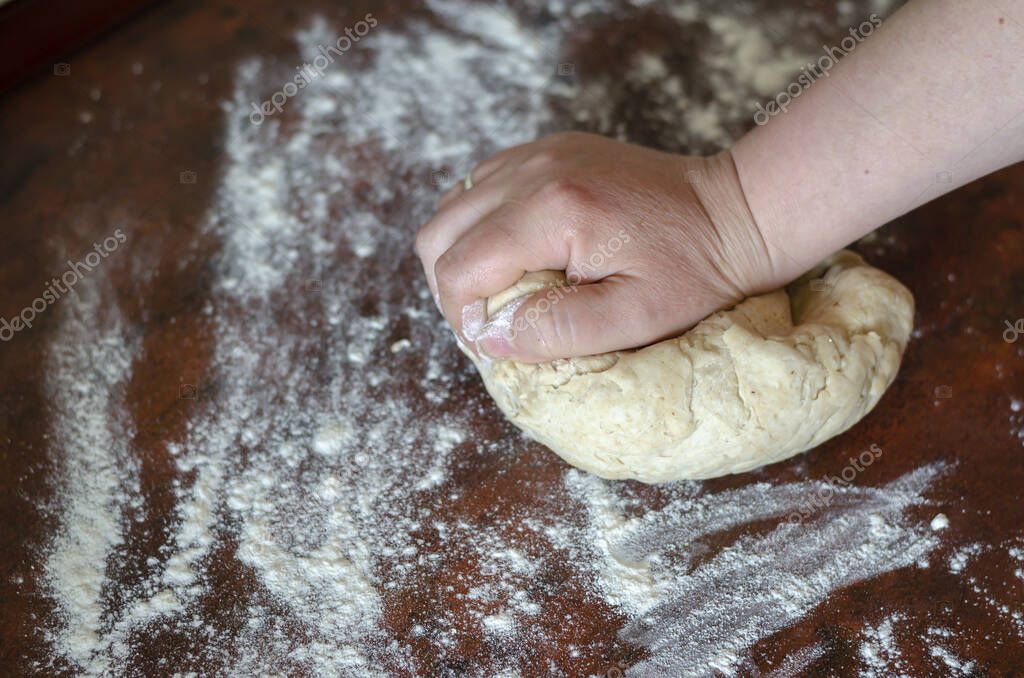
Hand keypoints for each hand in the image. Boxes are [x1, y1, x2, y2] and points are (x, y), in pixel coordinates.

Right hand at [415, 132, 779, 361]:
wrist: (735, 211)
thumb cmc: (693, 269)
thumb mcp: (636, 317)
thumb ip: (558, 329)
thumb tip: (492, 337)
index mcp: (553, 210)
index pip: (460, 266)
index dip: (462, 316)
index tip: (494, 344)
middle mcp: (534, 169)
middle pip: (439, 232)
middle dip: (451, 288)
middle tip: (490, 323)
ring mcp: (539, 152)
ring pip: (452, 206)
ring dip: (462, 255)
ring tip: (502, 292)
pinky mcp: (548, 150)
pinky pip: (482, 186)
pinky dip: (481, 226)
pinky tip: (518, 255)